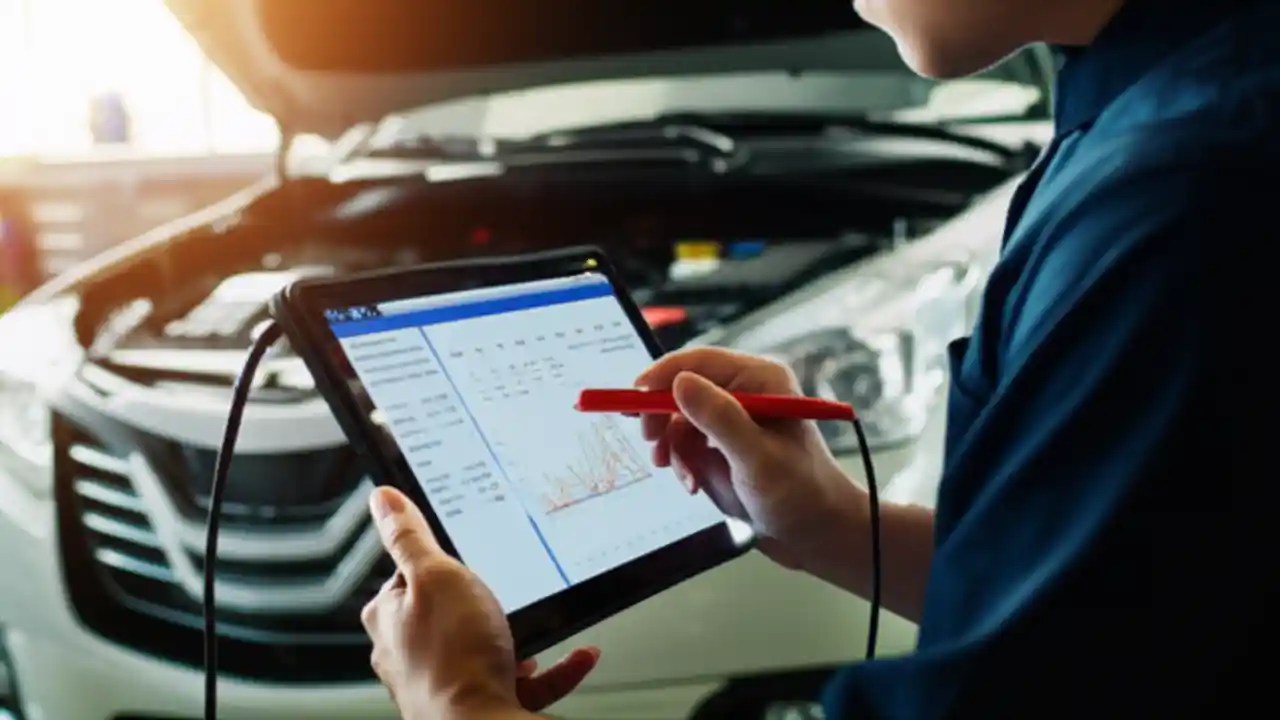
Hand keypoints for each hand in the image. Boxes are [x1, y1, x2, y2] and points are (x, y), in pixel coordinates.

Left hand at [362, 486, 599, 719]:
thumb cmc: (453, 659)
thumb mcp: (436, 575)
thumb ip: (410, 537)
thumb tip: (383, 498)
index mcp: (390, 618)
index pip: (406, 576)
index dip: (437, 563)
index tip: (463, 555)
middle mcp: (410, 655)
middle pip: (446, 614)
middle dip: (481, 603)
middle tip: (507, 589)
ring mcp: (444, 683)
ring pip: (483, 650)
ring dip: (518, 637)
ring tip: (542, 622)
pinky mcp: (478, 705)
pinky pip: (520, 683)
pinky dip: (551, 669)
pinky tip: (576, 655)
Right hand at [636, 347, 865, 570]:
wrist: (816, 534)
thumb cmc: (800, 494)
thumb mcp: (756, 458)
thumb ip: (718, 417)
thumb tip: (679, 382)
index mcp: (760, 380)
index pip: (699, 361)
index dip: (663, 375)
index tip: (635, 398)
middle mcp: (744, 392)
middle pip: (681, 386)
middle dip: (661, 414)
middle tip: (650, 440)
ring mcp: (731, 419)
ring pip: (677, 417)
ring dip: (669, 444)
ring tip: (677, 472)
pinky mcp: (721, 445)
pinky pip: (684, 442)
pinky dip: (679, 461)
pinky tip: (691, 482)